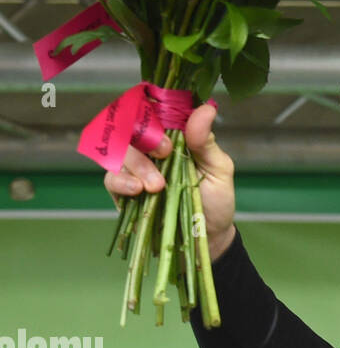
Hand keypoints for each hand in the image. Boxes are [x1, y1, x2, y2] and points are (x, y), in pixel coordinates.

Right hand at [103, 101, 236, 262]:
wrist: (207, 238)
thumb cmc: (216, 200)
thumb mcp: (218, 169)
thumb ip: (205, 141)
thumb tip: (206, 108)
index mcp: (175, 137)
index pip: (154, 112)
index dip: (154, 113)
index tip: (169, 127)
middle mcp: (152, 149)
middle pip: (133, 129)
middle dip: (146, 139)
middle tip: (164, 153)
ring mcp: (135, 169)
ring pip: (120, 152)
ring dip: (137, 164)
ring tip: (157, 186)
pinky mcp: (124, 192)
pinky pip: (112, 178)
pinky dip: (121, 181)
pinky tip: (137, 190)